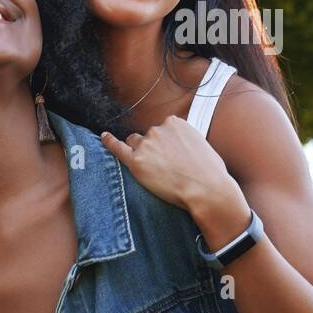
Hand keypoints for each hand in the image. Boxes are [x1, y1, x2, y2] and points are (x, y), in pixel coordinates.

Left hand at [100, 115, 235, 214]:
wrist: (207, 189)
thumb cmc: (210, 172)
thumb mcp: (202, 145)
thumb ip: (186, 140)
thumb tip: (182, 147)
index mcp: (175, 123)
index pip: (162, 129)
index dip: (166, 143)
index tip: (172, 155)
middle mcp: (158, 129)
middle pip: (147, 136)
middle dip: (152, 148)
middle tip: (166, 168)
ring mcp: (146, 145)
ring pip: (135, 144)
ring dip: (140, 153)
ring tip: (153, 170)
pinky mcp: (137, 162)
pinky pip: (117, 148)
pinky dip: (109, 142)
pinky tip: (103, 138)